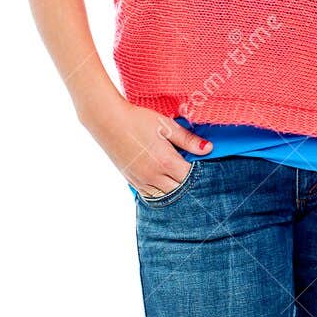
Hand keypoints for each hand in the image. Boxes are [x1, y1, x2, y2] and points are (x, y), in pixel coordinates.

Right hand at [81, 96, 212, 195]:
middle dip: (189, 184)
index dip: (199, 173)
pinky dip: (161, 193)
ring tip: (180, 179)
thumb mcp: (166, 126)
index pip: (191, 177)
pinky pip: (152, 196)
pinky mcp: (132, 182)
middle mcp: (154, 176)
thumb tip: (209, 149)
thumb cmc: (138, 119)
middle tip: (193, 174)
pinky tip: (166, 184)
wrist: (107, 121)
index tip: (202, 166)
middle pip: (180, 190)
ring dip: (175, 190)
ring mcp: (142, 181)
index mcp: (166, 161)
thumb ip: (188, 140)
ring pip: (166, 196)